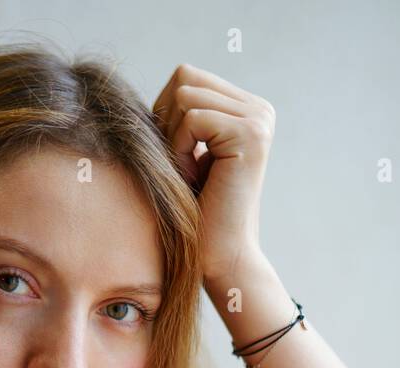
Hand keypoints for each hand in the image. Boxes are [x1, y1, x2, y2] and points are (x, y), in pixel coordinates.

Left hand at [152, 63, 275, 287]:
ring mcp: (259, 119)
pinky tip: (196, 179)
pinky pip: (192, 117)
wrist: (220, 257)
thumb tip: (140, 94)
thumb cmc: (195, 213)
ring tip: (190, 176)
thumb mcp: (183, 155)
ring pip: (186, 95)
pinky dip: (182, 150)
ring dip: (174, 140)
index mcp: (247, 110)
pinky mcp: (250, 134)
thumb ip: (176, 117)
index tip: (178, 159)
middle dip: (168, 122)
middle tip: (181, 167)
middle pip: (184, 77)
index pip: (186, 78)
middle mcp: (259, 109)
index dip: (166, 114)